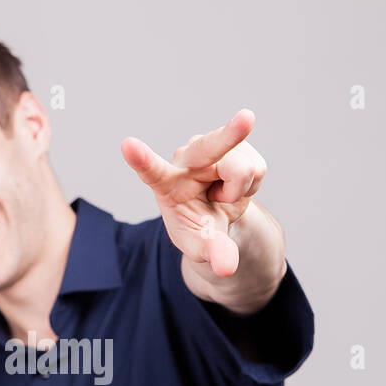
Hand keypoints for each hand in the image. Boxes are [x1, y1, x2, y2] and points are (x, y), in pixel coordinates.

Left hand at [121, 108, 266, 278]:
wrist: (215, 213)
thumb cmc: (198, 226)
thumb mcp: (200, 244)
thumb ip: (212, 253)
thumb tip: (228, 267)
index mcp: (165, 183)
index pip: (151, 171)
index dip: (142, 160)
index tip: (128, 145)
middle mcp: (187, 158)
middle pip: (209, 147)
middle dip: (229, 134)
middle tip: (247, 118)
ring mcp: (213, 147)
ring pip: (242, 169)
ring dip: (238, 193)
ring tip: (222, 197)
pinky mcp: (237, 146)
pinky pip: (257, 169)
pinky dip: (250, 187)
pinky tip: (234, 187)